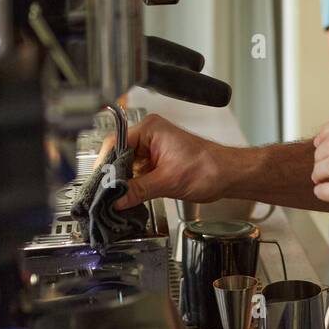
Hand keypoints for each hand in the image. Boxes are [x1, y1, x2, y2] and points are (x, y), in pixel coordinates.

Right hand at [98, 113, 230, 208]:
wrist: (229, 175)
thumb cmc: (209, 168)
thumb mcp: (167, 181)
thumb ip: (137, 190)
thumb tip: (116, 199)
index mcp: (151, 129)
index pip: (115, 144)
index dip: (105, 165)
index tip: (99, 184)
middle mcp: (150, 135)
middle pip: (119, 156)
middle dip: (113, 176)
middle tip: (105, 196)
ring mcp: (154, 148)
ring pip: (127, 166)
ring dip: (123, 183)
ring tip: (116, 200)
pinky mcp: (159, 161)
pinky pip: (138, 173)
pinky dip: (133, 185)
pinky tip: (128, 198)